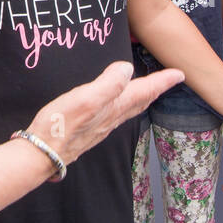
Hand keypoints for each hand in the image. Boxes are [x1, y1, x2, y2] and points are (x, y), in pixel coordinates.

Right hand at [25, 62, 182, 167]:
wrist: (43, 154)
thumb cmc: (60, 125)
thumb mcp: (85, 99)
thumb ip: (108, 84)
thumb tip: (127, 69)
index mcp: (114, 107)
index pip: (144, 91)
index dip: (162, 81)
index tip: (179, 74)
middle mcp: (111, 118)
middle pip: (141, 101)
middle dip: (156, 89)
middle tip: (169, 80)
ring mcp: (101, 126)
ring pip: (130, 109)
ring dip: (142, 97)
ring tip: (148, 89)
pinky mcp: (90, 130)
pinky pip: (116, 114)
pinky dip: (125, 104)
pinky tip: (117, 105)